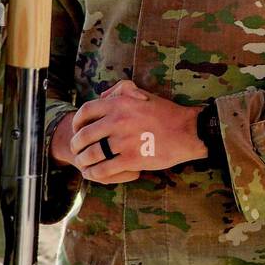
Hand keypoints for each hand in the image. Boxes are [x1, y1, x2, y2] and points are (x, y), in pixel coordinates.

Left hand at [66, 79, 206, 184]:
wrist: (188, 131)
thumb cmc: (167, 113)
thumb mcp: (144, 95)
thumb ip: (121, 91)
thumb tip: (102, 96)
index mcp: (120, 103)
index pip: (85, 112)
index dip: (76, 123)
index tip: (77, 130)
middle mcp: (118, 120)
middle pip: (84, 135)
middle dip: (76, 145)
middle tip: (77, 151)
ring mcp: (124, 141)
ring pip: (91, 154)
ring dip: (84, 161)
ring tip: (84, 164)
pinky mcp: (131, 159)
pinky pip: (104, 169)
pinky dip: (95, 173)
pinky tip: (93, 173)